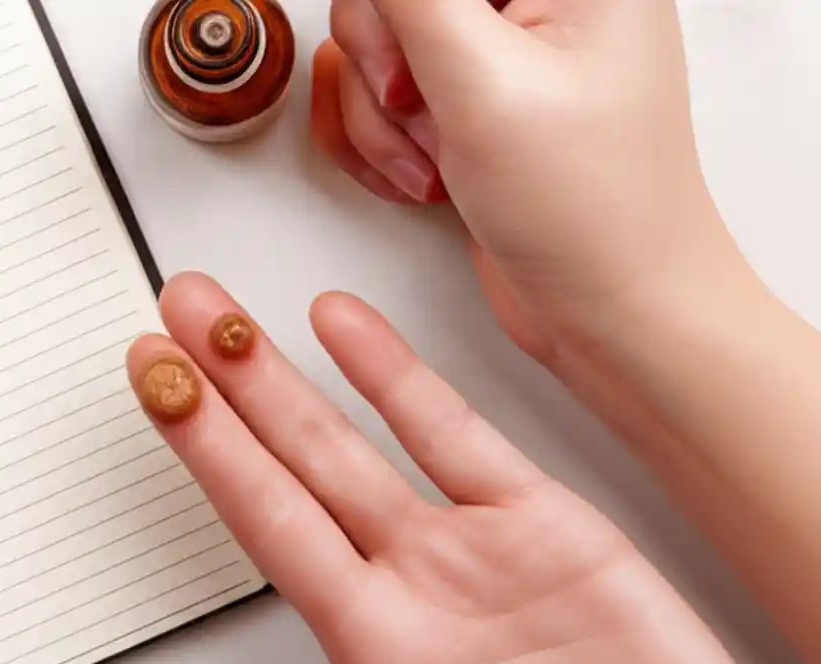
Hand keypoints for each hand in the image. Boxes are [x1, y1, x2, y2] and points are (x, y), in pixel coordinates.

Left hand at [127, 273, 766, 663]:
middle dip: (223, 390)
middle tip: (170, 318)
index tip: (153, 387)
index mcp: (373, 648)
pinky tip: (345, 325)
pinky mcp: (552, 527)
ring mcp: (473, 550)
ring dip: (282, 372)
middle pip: (290, 467)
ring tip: (221, 311)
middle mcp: (409, 586)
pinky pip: (459, 435)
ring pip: (355, 440)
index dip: (204, 451)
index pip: (263, 523)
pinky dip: (398, 375)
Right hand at [313, 0, 753, 361]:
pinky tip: (421, 177)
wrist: (612, 310)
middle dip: (383, 60)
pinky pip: (377, 93)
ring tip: (434, 162)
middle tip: (420, 109)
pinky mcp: (464, 103)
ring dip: (379, 115)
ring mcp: (495, 52)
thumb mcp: (484, 82)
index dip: (393, 11)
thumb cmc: (588, 208)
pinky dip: (380, 140)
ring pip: (373, 43)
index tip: (408, 69)